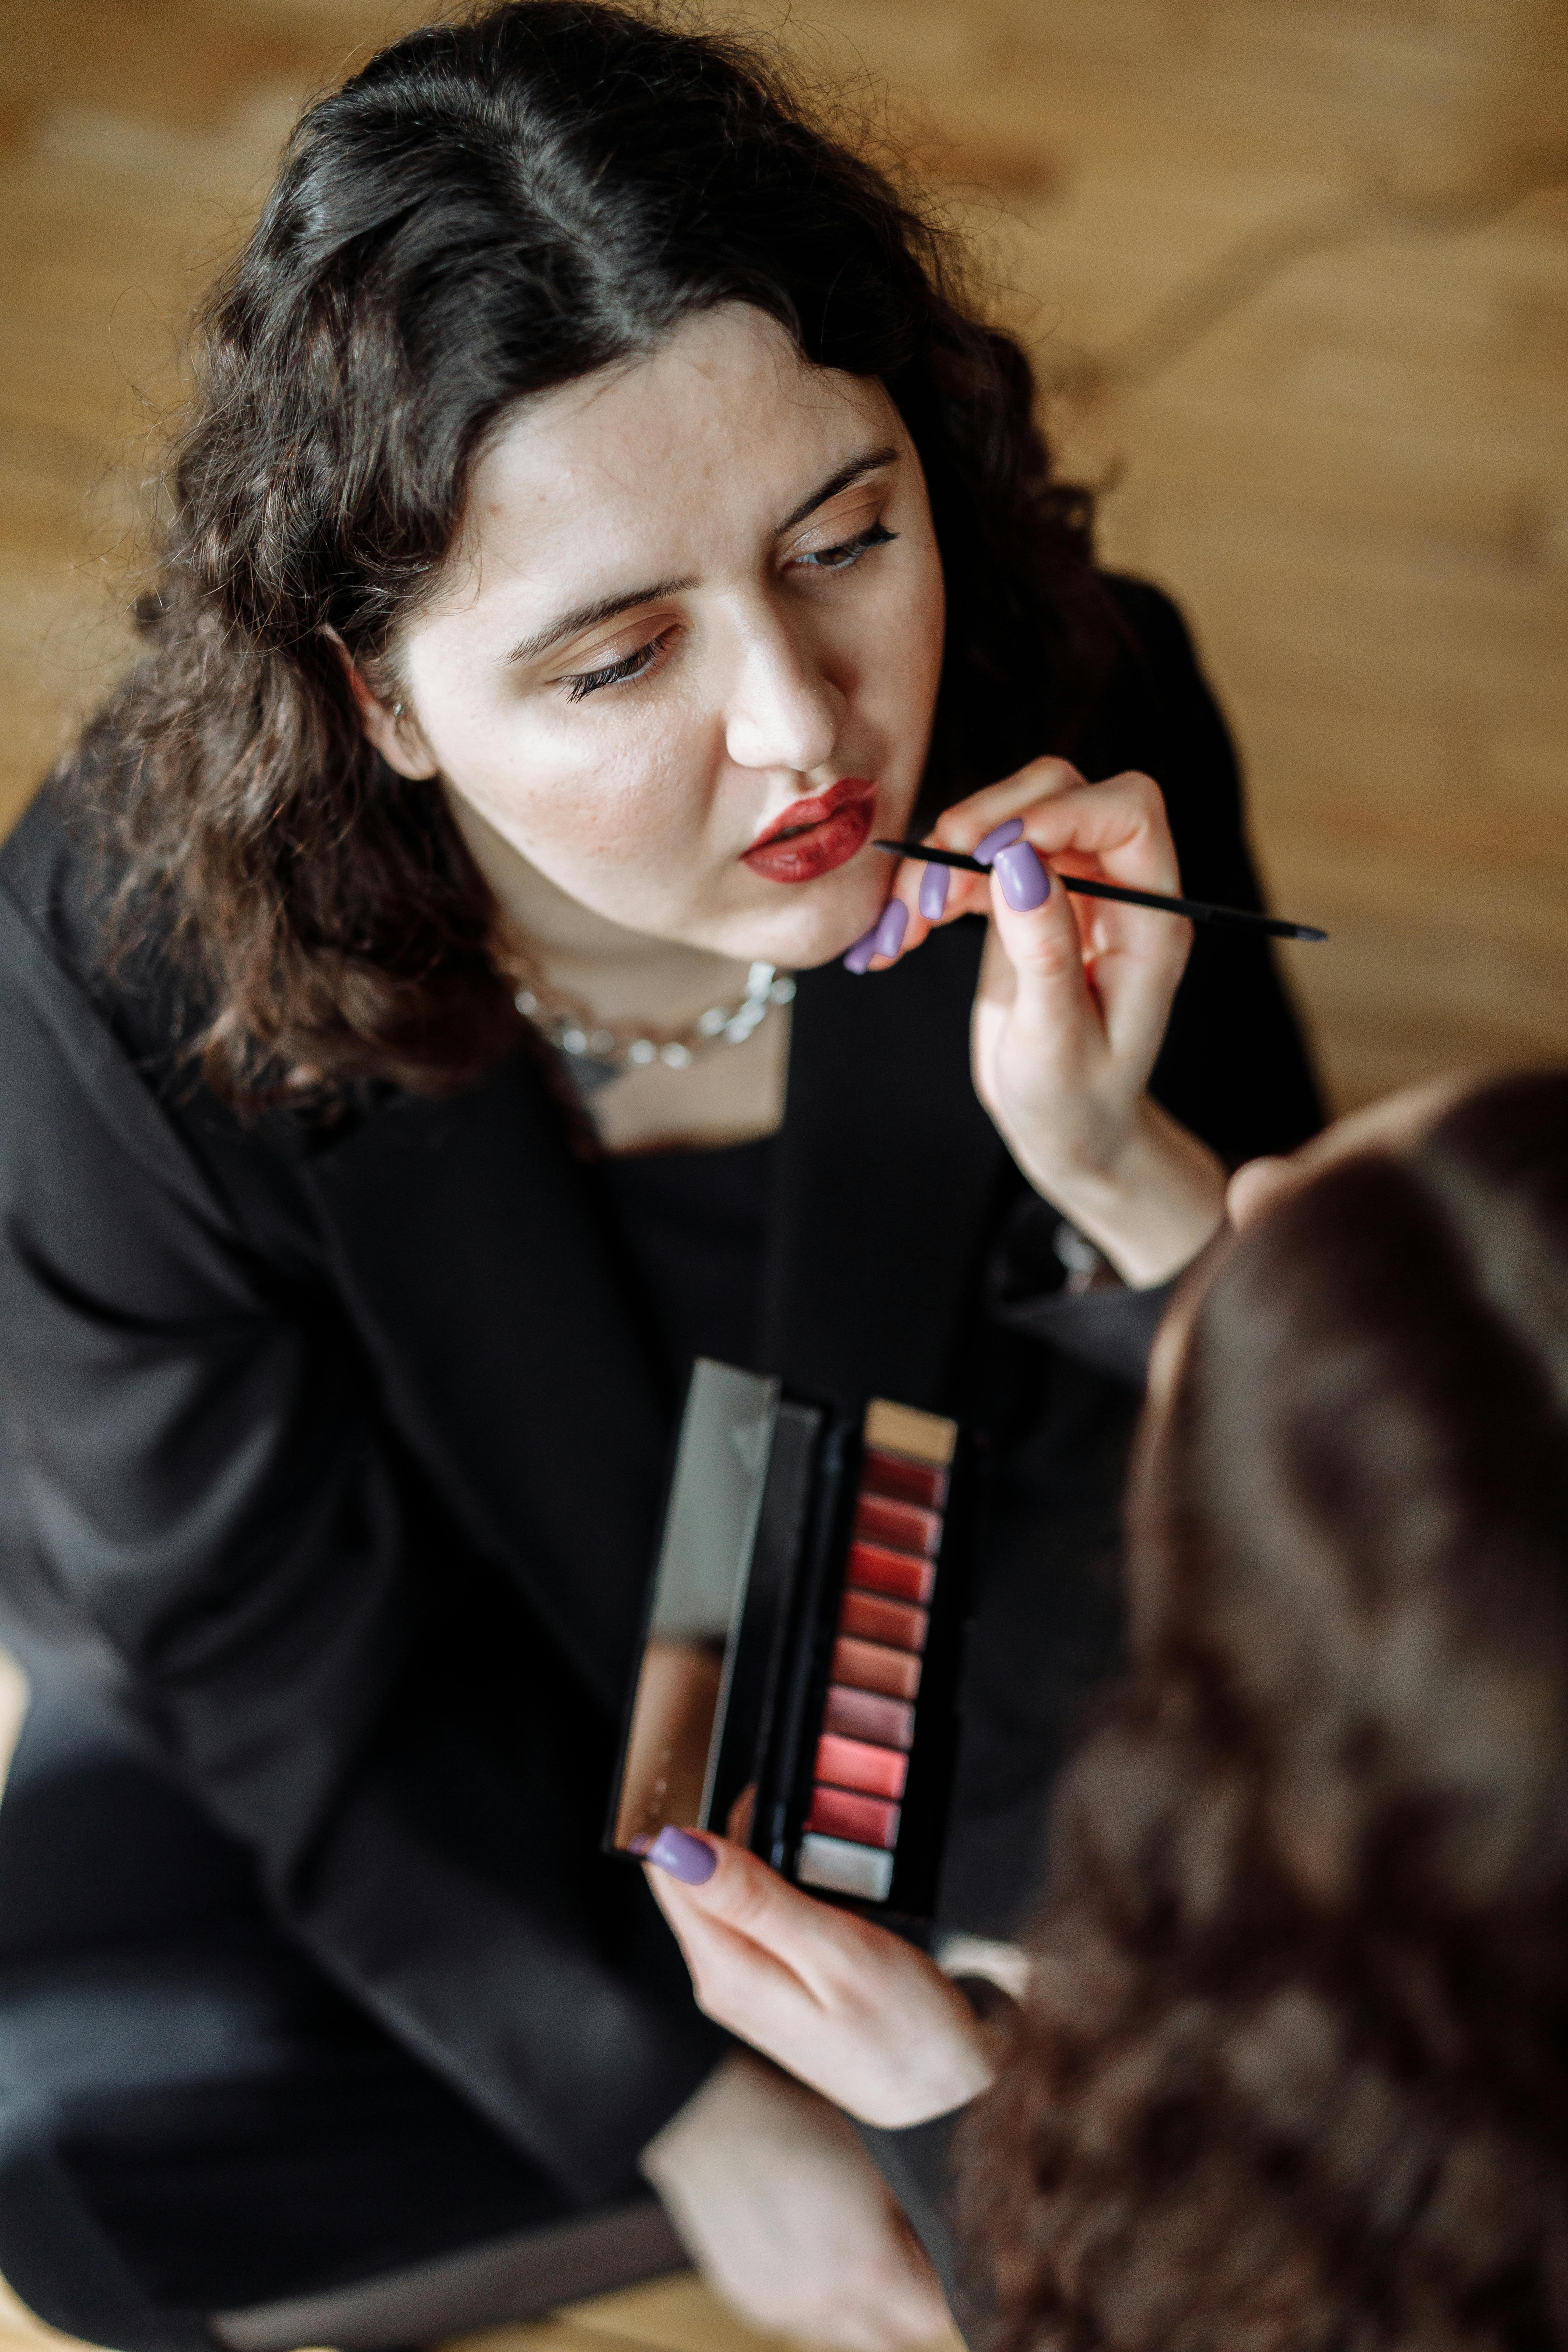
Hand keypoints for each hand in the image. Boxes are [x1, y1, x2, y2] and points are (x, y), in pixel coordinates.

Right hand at [641, 2050, 953, 2350]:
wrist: (713, 2119)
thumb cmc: (802, 2126)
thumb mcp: (879, 2164)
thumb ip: (916, 2222)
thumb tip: (940, 2251)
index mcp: (867, 2270)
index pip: (930, 2320)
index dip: (940, 2289)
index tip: (932, 2258)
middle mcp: (824, 2304)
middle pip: (890, 2341)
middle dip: (904, 2307)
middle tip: (898, 2254)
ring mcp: (782, 2310)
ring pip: (844, 2335)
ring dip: (859, 2308)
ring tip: (844, 2242)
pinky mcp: (749, 2303)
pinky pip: (801, 2320)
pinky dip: (816, 2297)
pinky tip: (805, 2244)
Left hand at [643, 1828, 992, 2126]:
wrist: (947, 2098)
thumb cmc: (906, 2030)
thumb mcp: (838, 1951)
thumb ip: (755, 1898)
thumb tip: (675, 1848)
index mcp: (726, 1972)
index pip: (670, 1872)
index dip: (709, 1821)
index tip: (761, 1805)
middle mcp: (721, 1982)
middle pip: (697, 1879)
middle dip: (744, 1838)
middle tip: (812, 1833)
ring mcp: (745, 1988)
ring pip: (730, 1893)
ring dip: (771, 1861)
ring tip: (828, 1862)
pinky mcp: (772, 1987)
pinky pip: (758, 1916)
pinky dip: (788, 1888)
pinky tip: (827, 1891)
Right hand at [863, 760, 1226, 1286]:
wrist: (1066, 1134)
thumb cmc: (1078, 1103)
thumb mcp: (1059, 1041)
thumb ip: (1046, 950)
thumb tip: (1018, 860)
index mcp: (1149, 919)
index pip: (1126, 811)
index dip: (1059, 814)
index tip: (988, 854)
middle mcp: (1113, 890)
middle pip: (1056, 793)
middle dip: (982, 824)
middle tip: (929, 890)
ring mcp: (1062, 890)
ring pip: (1001, 821)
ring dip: (939, 860)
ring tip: (899, 932)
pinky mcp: (1016, 904)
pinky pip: (968, 865)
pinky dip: (924, 892)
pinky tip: (891, 944)